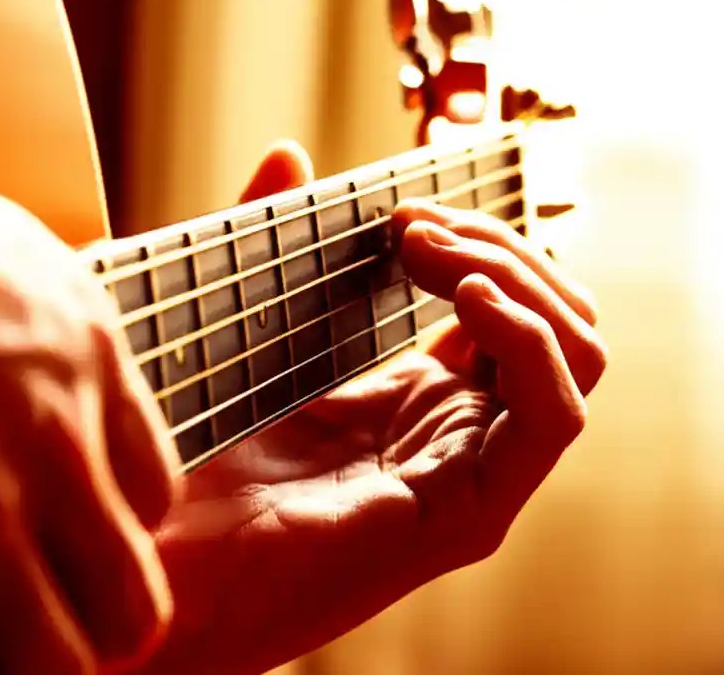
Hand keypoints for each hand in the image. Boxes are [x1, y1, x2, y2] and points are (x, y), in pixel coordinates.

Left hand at [132, 143, 606, 674]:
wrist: (150, 566)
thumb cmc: (185, 461)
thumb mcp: (238, 329)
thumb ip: (268, 247)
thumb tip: (287, 156)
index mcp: (418, 393)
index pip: (509, 301)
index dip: (478, 237)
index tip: (401, 206)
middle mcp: (459, 431)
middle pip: (556, 315)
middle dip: (501, 244)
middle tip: (411, 223)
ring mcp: (472, 472)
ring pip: (573, 353)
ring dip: (518, 276)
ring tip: (429, 249)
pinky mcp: (469, 514)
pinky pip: (552, 415)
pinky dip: (530, 339)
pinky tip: (464, 295)